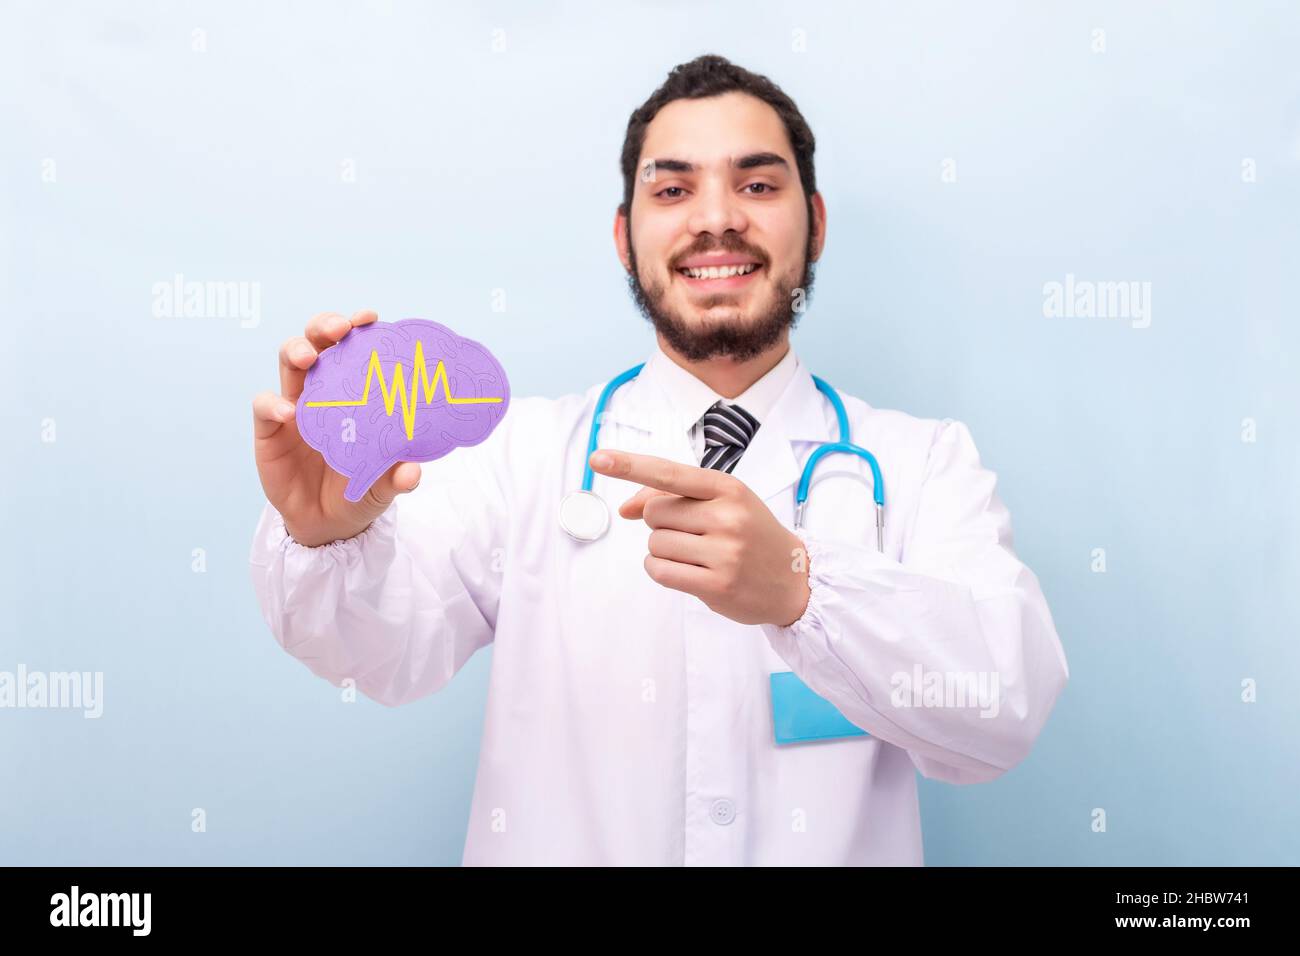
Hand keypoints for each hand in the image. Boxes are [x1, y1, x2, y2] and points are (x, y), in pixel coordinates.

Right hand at [252, 310, 421, 546]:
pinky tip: (288, 413)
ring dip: (297, 351)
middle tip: (340, 329)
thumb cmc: (359, 492)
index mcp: (354, 393)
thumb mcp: (382, 487)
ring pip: (288, 363)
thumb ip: (397, 478)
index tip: (369, 317)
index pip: (354, 350)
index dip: (358, 328)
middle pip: (317, 343)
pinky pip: (264, 407)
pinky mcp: (269, 431)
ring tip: (308, 357)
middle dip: (324, 327)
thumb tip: (413, 471)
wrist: (327, 525)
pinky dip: (272, 404)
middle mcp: (323, 391)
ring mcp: (294, 406)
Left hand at [589, 449, 810, 626]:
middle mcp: (727, 516)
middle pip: (654, 513)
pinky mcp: (716, 585)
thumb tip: (625, 508)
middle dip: (661, 524)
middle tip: (693, 533)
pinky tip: (686, 571)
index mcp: (728, 488)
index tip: (598, 458)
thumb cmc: (749, 533)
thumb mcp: (722, 503)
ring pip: (655, 544)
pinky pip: (660, 571)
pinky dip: (661, 570)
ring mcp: (723, 552)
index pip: (669, 472)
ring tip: (696, 554)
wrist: (794, 578)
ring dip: (663, 550)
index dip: (630, 465)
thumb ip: (674, 498)